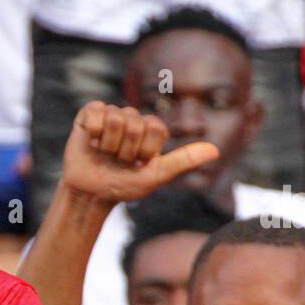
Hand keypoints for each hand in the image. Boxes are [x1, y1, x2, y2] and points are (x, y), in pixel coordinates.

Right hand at [60, 102, 218, 205]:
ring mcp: (111, 114)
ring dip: (108, 144)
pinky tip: (92, 142)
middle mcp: (133, 118)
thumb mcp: (156, 176)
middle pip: (134, 123)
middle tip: (118, 161)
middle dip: (125, 150)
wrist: (90, 194)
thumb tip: (215, 151)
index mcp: (151, 130)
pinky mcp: (90, 114)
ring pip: (115, 118)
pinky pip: (95, 111)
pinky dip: (93, 130)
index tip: (138, 164)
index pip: (155, 127)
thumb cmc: (124, 186)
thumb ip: (183, 161)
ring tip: (104, 153)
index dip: (145, 149)